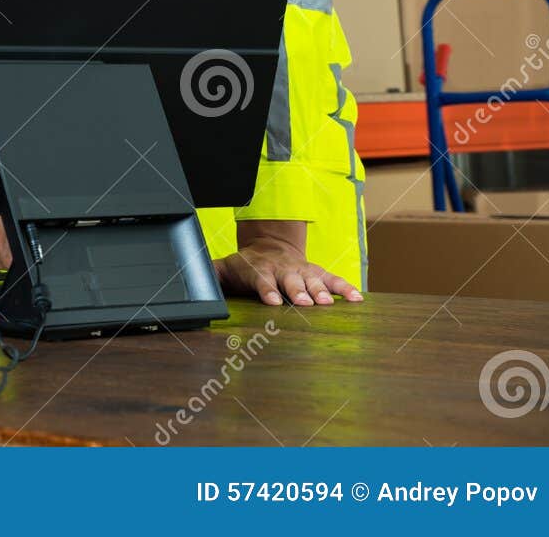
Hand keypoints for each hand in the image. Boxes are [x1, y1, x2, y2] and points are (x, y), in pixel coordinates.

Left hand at [214, 220, 362, 306]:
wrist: (270, 246)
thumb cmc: (246, 265)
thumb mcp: (225, 268)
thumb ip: (211, 275)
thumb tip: (191, 279)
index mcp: (259, 270)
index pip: (261, 280)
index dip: (267, 290)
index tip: (273, 302)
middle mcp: (282, 270)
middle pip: (290, 281)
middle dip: (297, 291)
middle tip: (306, 303)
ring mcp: (301, 270)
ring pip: (312, 280)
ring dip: (321, 291)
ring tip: (328, 303)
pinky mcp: (317, 273)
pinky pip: (333, 279)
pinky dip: (345, 288)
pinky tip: (357, 299)